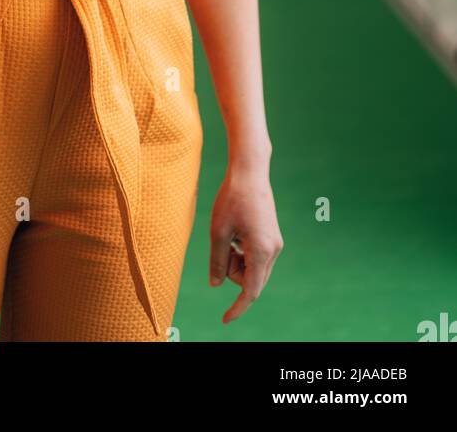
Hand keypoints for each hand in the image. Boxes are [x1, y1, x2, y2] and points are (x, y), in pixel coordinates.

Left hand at [209, 163, 282, 323]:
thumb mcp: (218, 231)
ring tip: (227, 237)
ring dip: (236, 262)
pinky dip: (242, 254)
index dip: (237, 307)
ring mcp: (275, 244)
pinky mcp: (272, 238)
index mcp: (261, 251)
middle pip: (251, 280)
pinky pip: (256, 258)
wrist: (250, 172)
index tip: (225, 320)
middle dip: (233, 273)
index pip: (250, 291)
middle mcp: (273, 251)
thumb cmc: (232, 198)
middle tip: (222, 248)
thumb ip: (217, 261)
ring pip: (253, 270)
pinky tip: (235, 234)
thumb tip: (216, 285)